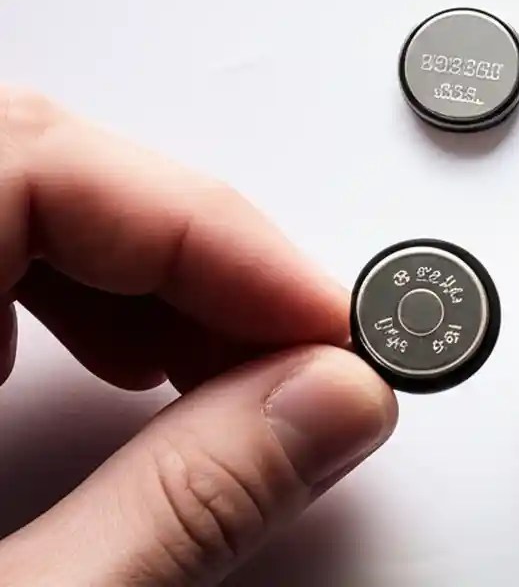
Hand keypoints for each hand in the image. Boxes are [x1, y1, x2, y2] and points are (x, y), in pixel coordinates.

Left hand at [0, 87, 397, 584]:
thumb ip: (181, 506)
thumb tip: (335, 403)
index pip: (34, 163)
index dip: (211, 231)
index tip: (326, 321)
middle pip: (42, 169)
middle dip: (203, 259)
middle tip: (307, 357)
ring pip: (22, 208)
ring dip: (157, 285)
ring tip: (246, 381)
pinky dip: (89, 312)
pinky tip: (142, 375)